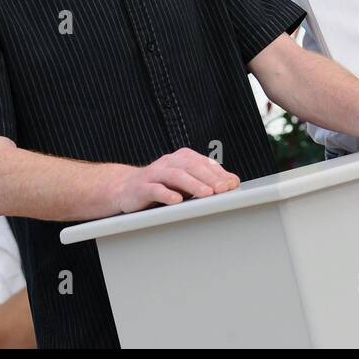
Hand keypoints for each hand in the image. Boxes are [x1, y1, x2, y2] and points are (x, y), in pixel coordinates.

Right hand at [111, 147, 240, 212]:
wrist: (126, 188)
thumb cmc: (162, 185)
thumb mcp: (185, 181)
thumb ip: (206, 180)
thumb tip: (233, 183)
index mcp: (182, 158)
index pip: (204, 163)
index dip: (219, 173)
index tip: (232, 184)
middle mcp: (169, 162)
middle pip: (192, 166)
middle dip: (209, 178)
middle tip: (222, 189)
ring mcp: (154, 173)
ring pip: (175, 176)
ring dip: (193, 184)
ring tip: (206, 194)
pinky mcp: (141, 187)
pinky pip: (154, 189)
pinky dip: (166, 194)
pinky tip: (177, 201)